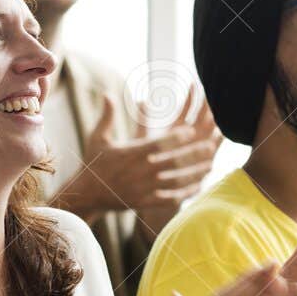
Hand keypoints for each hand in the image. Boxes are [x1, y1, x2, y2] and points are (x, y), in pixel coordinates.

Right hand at [51, 95, 219, 227]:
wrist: (86, 194)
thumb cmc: (94, 163)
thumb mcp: (97, 137)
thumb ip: (107, 116)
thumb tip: (107, 93)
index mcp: (130, 154)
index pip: (158, 144)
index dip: (175, 137)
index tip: (190, 130)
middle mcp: (139, 172)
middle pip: (171, 162)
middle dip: (192, 154)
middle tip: (210, 145)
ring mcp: (143, 188)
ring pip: (174, 181)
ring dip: (194, 173)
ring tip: (210, 165)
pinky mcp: (144, 202)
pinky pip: (169, 198)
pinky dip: (185, 193)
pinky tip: (198, 186)